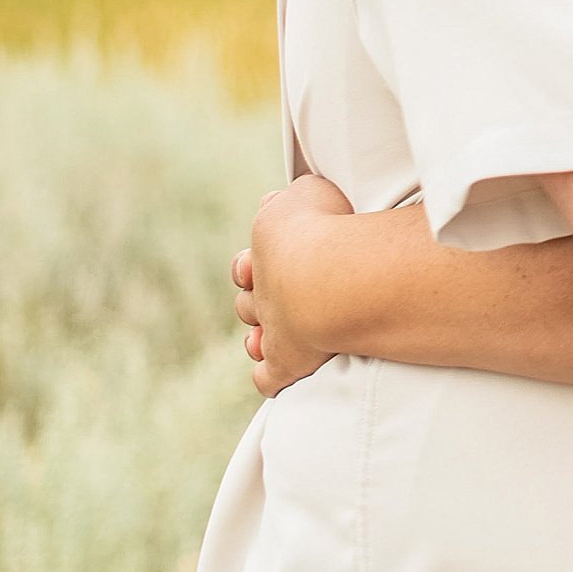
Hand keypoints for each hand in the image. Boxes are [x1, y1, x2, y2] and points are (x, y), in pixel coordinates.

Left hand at [233, 172, 356, 397]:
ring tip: (275, 334)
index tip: (268, 262)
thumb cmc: (322, 227)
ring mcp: (273, 332)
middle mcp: (263, 294)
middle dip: (259, 299)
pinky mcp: (285, 365)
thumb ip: (295, 197)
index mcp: (264, 253)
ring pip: (256, 340)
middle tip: (285, 294)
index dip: (254, 263)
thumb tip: (284, 198)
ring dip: (262, 338)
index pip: (247, 263)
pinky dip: (272, 377)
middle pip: (247, 302)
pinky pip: (268, 379)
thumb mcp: (309, 192)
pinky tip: (282, 375)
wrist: (326, 277)